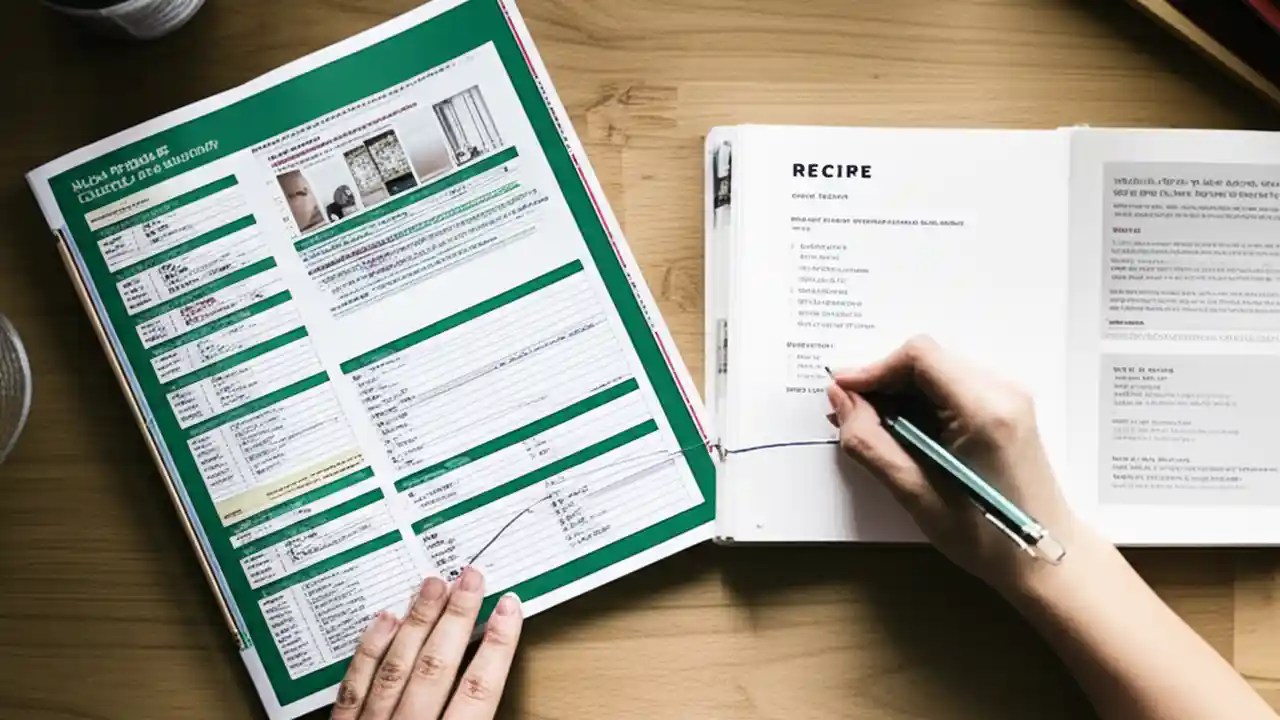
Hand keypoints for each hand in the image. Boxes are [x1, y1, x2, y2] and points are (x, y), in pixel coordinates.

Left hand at [333, 567, 522, 719]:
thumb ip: (475, 717)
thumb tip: (493, 678)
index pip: (478, 691)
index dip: (497, 646)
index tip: (508, 608)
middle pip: (436, 667)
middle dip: (456, 618)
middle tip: (470, 578)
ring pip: (396, 667)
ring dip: (417, 622)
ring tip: (433, 585)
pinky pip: (355, 685)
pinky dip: (370, 650)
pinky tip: (385, 621)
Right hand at [827, 335, 1081, 594]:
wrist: (1044, 558)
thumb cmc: (984, 536)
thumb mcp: (915, 494)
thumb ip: (870, 442)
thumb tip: (840, 398)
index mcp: (984, 409)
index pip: (919, 356)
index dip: (873, 368)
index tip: (842, 392)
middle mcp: (1002, 390)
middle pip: (927, 360)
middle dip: (883, 383)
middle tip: (851, 416)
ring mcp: (1008, 397)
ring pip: (936, 372)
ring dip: (900, 394)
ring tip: (875, 430)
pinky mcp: (1006, 408)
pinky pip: (951, 388)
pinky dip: (921, 402)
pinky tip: (906, 434)